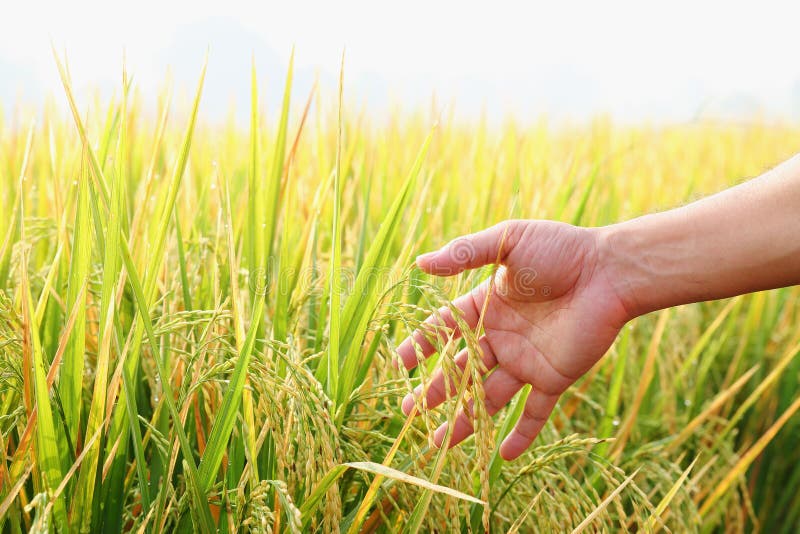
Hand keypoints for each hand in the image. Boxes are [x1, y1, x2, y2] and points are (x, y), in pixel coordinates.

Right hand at [396, 220, 631, 459]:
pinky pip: (535, 412)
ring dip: (465, 420)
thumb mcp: (508, 240)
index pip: (445, 329)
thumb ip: (465, 252)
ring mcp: (526, 359)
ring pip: (488, 396)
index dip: (421, 345)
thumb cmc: (561, 249)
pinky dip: (522, 434)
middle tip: (410, 411)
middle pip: (460, 369)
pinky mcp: (554, 376)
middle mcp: (502, 336)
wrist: (610, 271)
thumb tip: (420, 263)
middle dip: (435, 391)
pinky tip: (504, 457)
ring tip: (439, 443)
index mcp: (487, 305)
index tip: (399, 364)